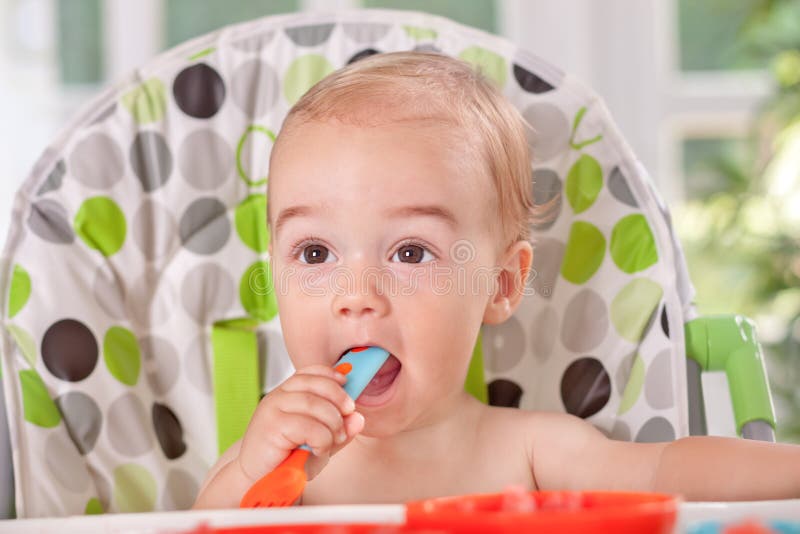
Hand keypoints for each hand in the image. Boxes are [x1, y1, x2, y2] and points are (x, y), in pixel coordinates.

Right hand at [236, 365, 365, 483]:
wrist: (259, 481)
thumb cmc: (286, 460)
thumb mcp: (320, 443)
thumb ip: (340, 430)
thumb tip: (358, 418)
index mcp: (287, 394)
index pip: (311, 372)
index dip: (332, 375)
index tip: (347, 384)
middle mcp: (278, 396)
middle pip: (317, 384)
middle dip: (339, 401)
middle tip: (347, 420)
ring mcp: (273, 409)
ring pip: (316, 405)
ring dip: (333, 424)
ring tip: (332, 442)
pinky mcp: (272, 426)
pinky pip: (309, 426)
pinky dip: (322, 440)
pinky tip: (318, 450)